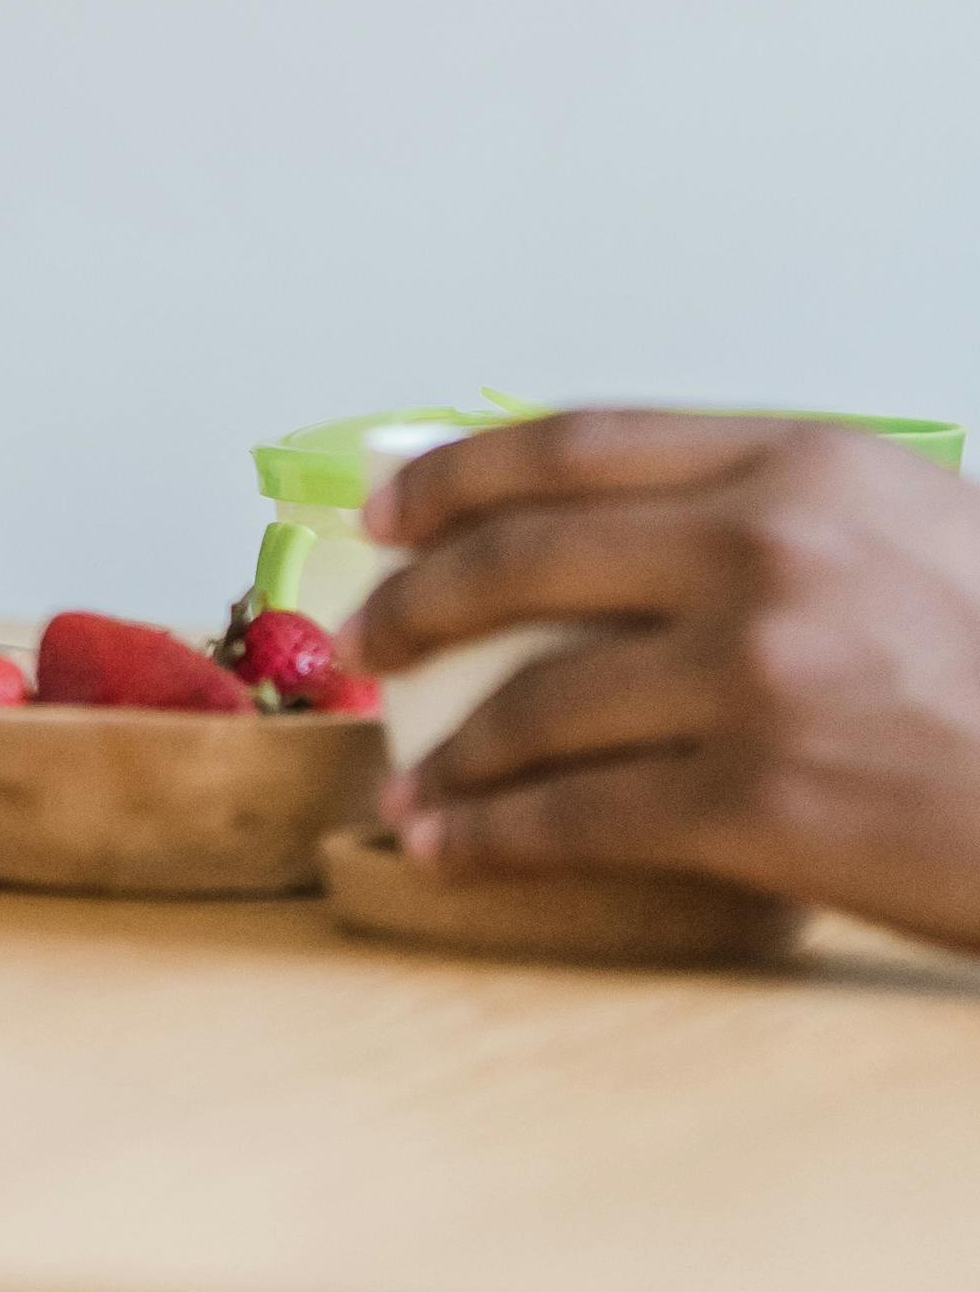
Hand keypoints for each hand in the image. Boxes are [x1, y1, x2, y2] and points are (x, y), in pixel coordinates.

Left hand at [351, 414, 979, 948]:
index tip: (391, 507)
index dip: (459, 473)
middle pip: (525, 556)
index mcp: (803, 466)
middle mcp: (767, 549)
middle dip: (420, 601)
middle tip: (368, 639)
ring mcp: (761, 674)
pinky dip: (496, 836)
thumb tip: (635, 525)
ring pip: (537, 701)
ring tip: (412, 778)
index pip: (577, 442)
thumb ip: (785, 512)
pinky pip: (581, 815)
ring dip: (452, 748)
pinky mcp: (765, 800)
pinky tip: (450, 850)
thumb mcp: (923, 533)